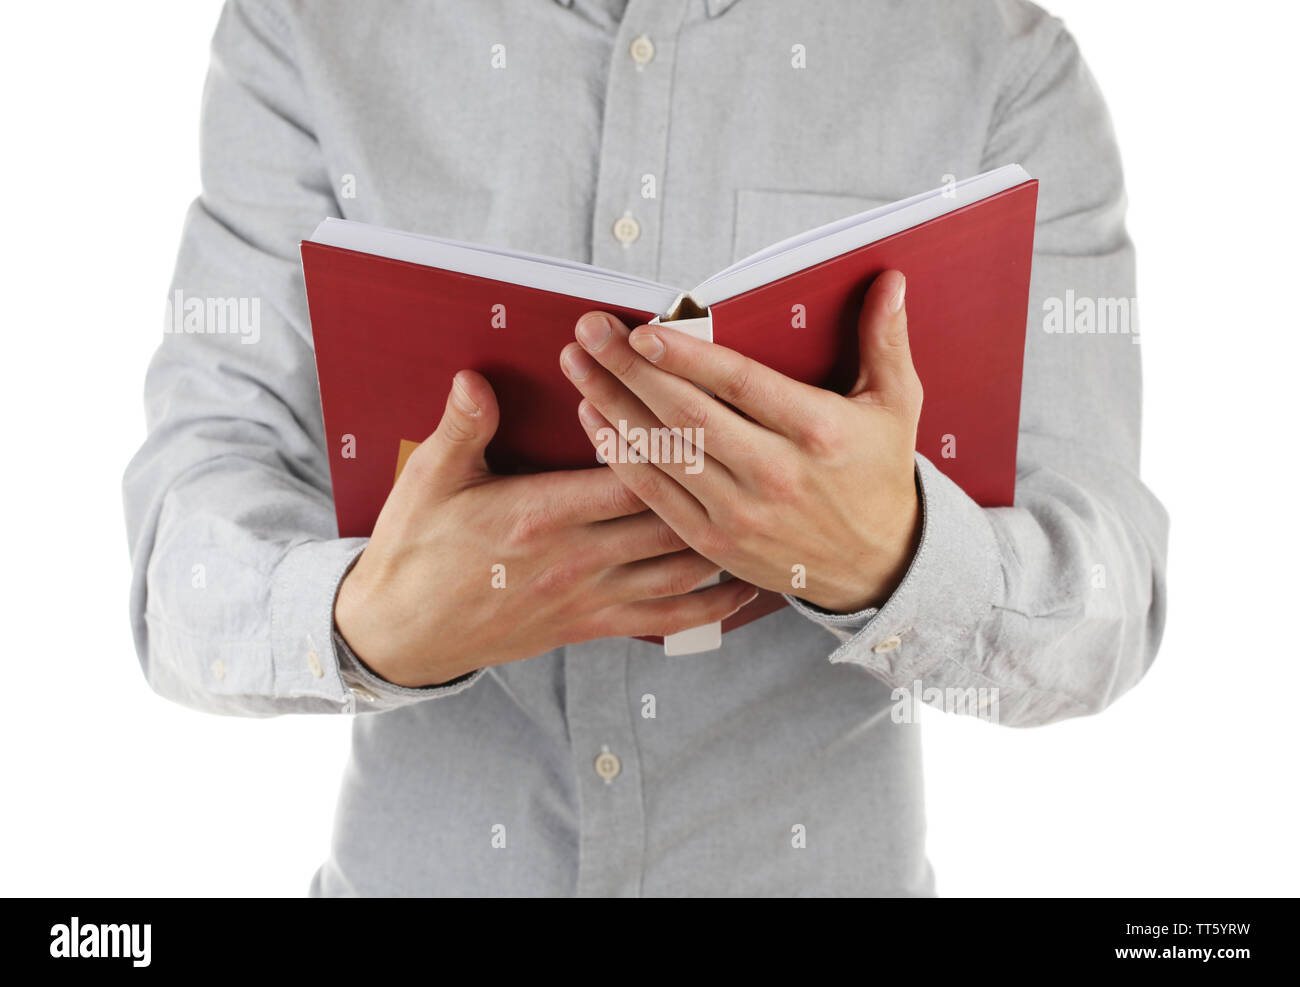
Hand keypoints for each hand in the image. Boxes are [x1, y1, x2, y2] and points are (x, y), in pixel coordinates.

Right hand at [334, 371, 759, 686]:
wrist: (402, 633)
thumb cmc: (415, 552)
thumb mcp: (428, 481)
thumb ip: (463, 428)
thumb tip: (476, 378)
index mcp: (541, 513)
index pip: (626, 469)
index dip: (666, 435)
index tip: (696, 404)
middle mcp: (577, 558)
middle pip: (667, 512)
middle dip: (709, 476)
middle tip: (751, 448)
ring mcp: (590, 597)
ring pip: (680, 567)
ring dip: (722, 536)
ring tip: (757, 506)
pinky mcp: (591, 626)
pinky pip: (666, 621)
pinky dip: (710, 606)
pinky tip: (740, 587)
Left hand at [558, 269, 921, 613]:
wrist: (878, 567)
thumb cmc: (880, 475)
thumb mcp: (895, 406)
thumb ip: (884, 341)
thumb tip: (889, 278)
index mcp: (817, 431)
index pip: (740, 385)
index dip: (686, 357)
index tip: (642, 331)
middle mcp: (775, 475)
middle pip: (687, 415)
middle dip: (628, 370)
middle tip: (589, 332)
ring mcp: (741, 514)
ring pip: (664, 453)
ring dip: (612, 406)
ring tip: (577, 365)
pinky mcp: (716, 544)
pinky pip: (656, 496)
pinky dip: (621, 457)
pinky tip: (593, 420)